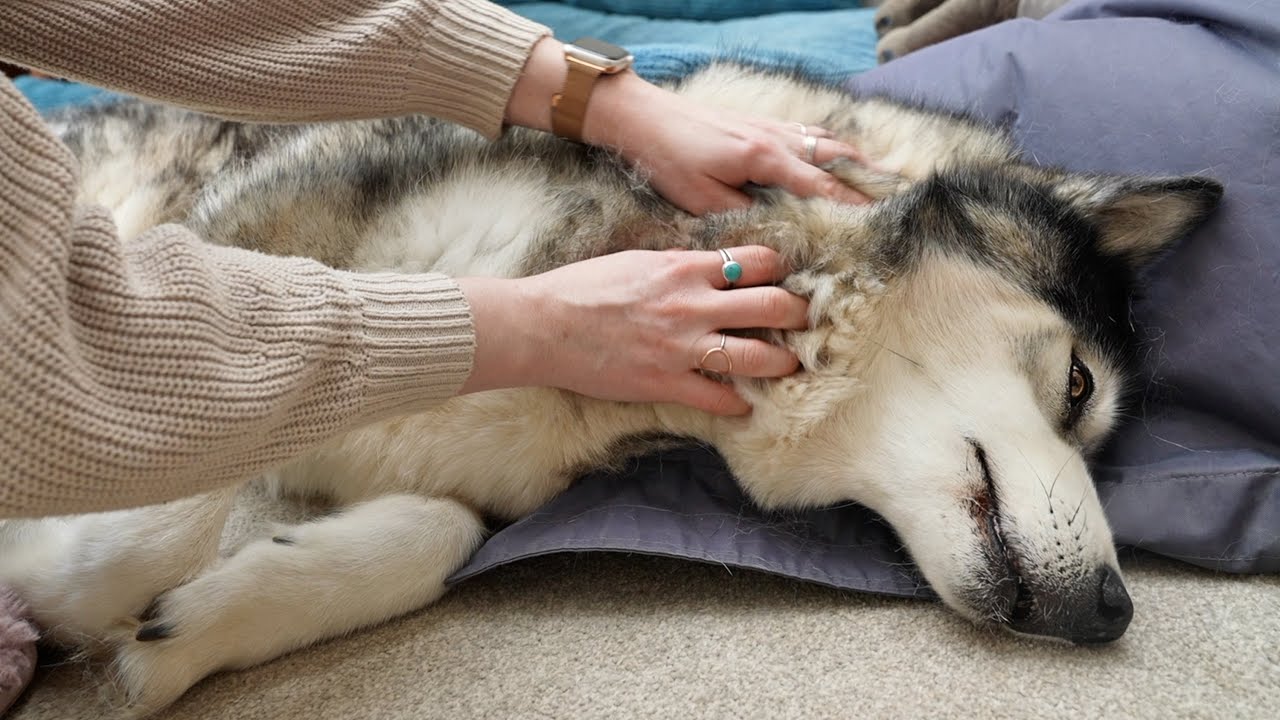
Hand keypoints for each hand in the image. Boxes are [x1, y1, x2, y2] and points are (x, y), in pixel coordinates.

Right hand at [459, 246, 807, 415]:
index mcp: (685, 267)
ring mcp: (682, 346)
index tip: (785, 279)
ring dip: (782, 361)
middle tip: (805, 320)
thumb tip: (709, 269)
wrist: (543, 326)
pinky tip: (745, 405)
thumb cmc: (581, 288)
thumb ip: (679, 265)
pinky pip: (719, 397)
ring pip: (757, 355)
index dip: (780, 270)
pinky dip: (738, 404)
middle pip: (771, 304)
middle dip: (797, 312)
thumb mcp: (637, 261)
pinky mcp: (666, 382)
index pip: (756, 261)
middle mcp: (693, 304)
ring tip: (789, 364)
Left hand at [587, 74, 872, 214]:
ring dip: (857, 161)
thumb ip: (746, 216)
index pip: (822, 188)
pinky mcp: (760, 122)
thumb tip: (781, 233)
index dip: (852, 210)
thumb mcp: (704, 200)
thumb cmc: (669, 160)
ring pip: (827, 142)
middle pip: (836, 160)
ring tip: (886, 178)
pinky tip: (841, 153)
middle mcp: (777, 138)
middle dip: (869, 182)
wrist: (644, 118)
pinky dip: (834, 145)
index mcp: (765, 159)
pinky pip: (810, 133)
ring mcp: (771, 126)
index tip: (876, 229)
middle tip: (900, 201)